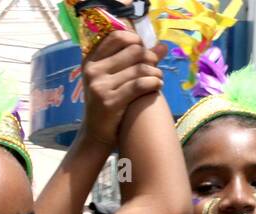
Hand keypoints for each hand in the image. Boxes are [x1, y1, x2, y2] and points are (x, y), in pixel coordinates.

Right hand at [79, 31, 163, 148]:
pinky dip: (154, 83)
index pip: (117, 37)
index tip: (143, 52)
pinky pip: (140, 84)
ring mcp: (99, 87)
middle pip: (133, 51)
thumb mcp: (116, 78)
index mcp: (91, 61)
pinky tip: (157, 86)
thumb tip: (163, 46)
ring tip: (157, 79)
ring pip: (140, 68)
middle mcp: (92, 71)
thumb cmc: (109, 103)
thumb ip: (137, 61)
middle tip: (154, 69)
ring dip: (155, 73)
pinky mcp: (109, 102)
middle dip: (150, 58)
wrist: (96, 135)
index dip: (136, 41)